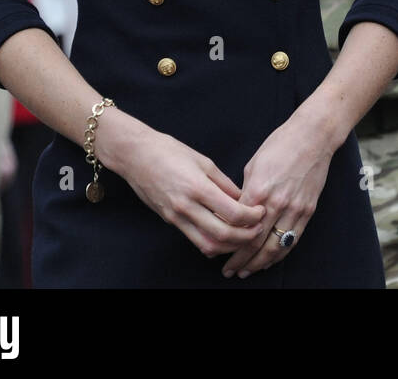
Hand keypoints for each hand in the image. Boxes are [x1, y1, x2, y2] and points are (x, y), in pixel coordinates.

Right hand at [103, 117, 266, 258]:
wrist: (136, 156)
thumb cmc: (169, 151)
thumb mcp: (203, 161)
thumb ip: (224, 183)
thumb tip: (243, 198)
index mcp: (198, 187)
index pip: (232, 213)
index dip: (252, 217)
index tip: (261, 212)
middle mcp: (186, 206)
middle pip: (222, 235)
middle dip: (245, 237)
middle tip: (258, 229)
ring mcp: (176, 216)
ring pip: (207, 244)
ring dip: (229, 246)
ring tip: (243, 236)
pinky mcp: (169, 221)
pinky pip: (194, 239)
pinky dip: (211, 243)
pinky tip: (222, 236)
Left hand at [221, 104, 341, 277]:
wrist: (313, 136)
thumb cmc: (281, 144)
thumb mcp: (253, 166)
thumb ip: (245, 192)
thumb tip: (237, 211)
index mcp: (258, 191)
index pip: (237, 227)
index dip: (226, 245)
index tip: (216, 253)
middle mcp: (276, 203)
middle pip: (254, 243)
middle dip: (240, 260)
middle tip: (229, 270)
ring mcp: (294, 208)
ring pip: (275, 247)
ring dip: (259, 263)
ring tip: (247, 271)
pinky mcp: (308, 210)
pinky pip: (292, 239)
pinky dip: (280, 254)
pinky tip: (270, 260)